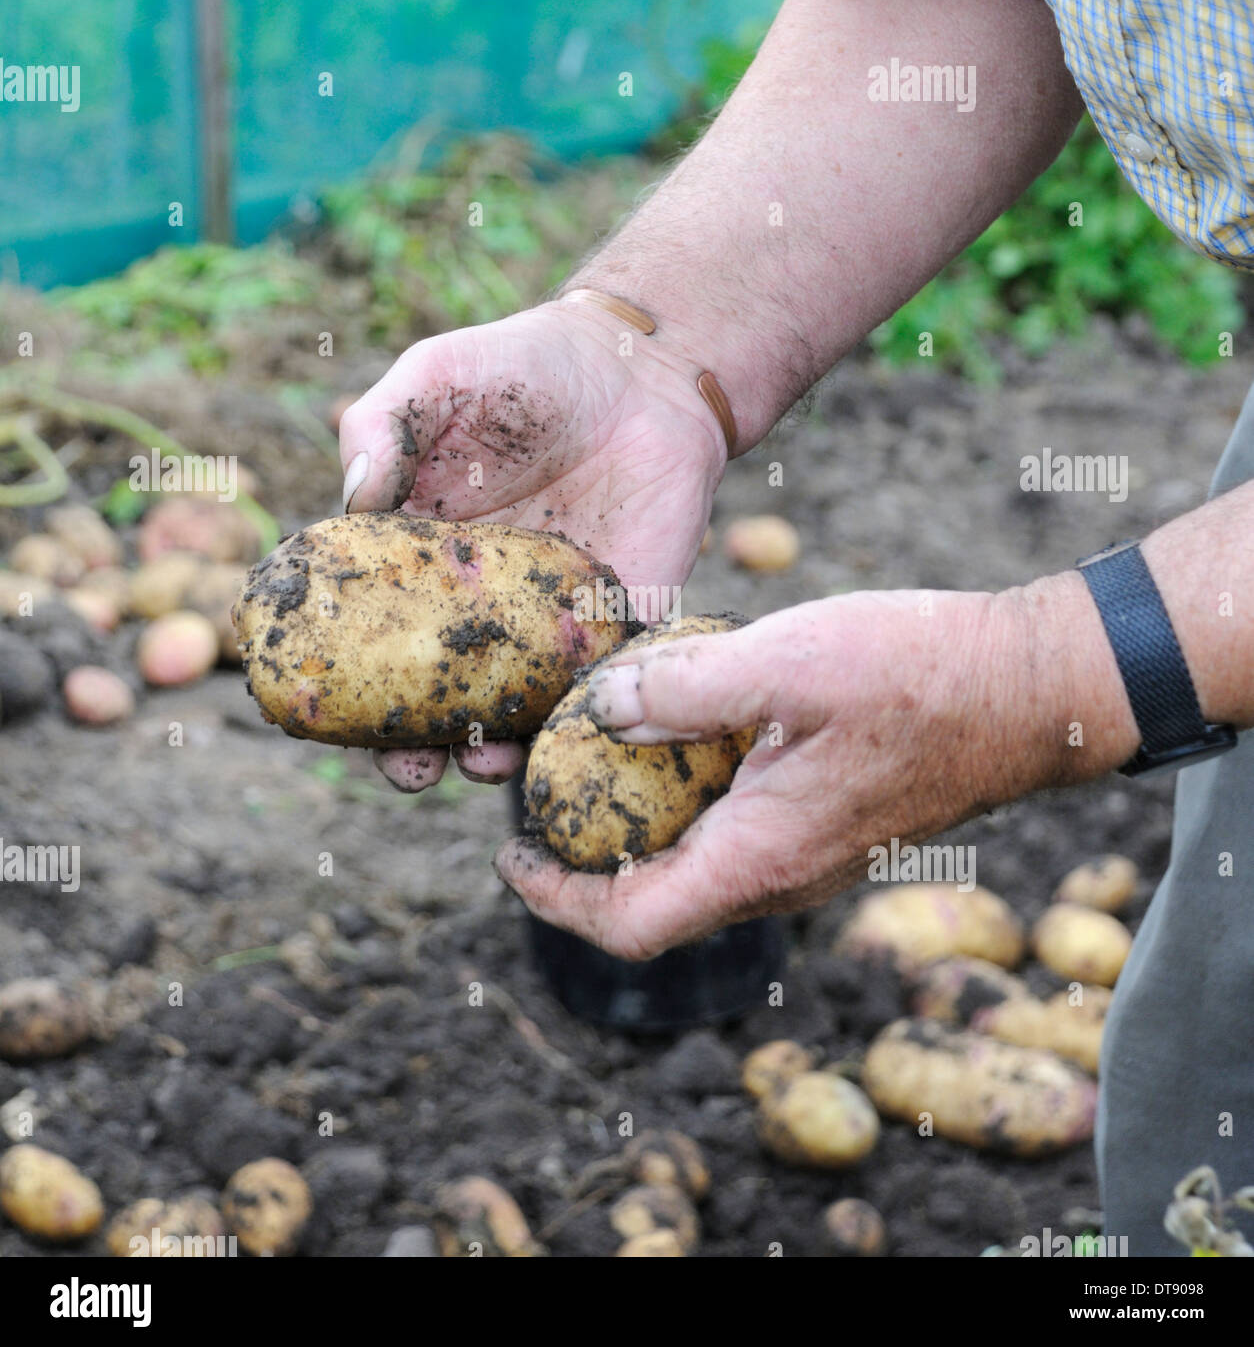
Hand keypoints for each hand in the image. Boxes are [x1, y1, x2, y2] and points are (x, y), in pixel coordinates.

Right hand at [338, 298, 728, 789]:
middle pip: (438, 697)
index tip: (329, 724)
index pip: (371, 640)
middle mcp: (478, 609)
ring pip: (516, 710)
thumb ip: (384, 425)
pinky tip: (566, 732)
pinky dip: (582, 716)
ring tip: (486, 762)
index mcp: (418, 563)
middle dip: (418, 749)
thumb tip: (352, 494)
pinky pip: (598, 683)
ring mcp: (550, 624)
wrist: (641, 370)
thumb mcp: (439, 376)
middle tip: (411, 772)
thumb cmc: (526, 368)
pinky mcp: (619, 623)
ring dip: (496, 749)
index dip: (348, 687)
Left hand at [495, 581, 1138, 958]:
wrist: (1033, 689)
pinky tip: (684, 732)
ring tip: (598, 760)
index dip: (556, 901)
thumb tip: (603, 708)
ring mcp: (812, 857)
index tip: (510, 853)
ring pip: (697, 869)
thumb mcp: (787, 663)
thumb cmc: (921, 675)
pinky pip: (737, 835)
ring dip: (637, 830)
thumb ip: (684, 687)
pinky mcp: (832, 826)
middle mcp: (782, 877)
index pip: (630, 924)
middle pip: (656, 904)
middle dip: (586, 863)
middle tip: (543, 797)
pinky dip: (688, 802)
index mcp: (760, 858)